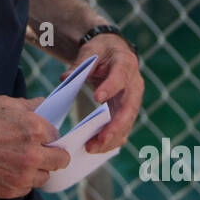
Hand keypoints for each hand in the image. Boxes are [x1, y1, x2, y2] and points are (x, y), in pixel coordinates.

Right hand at [0, 96, 70, 197]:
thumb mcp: (5, 103)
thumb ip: (30, 106)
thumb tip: (44, 106)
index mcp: (35, 130)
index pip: (58, 136)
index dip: (49, 135)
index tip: (41, 136)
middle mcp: (32, 156)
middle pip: (60, 160)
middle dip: (53, 154)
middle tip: (41, 150)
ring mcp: (22, 176)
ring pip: (44, 177)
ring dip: (37, 169)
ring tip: (19, 160)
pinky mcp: (10, 190)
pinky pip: (26, 188)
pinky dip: (21, 180)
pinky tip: (6, 168)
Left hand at [65, 36, 142, 151]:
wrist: (115, 52)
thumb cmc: (102, 51)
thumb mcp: (91, 50)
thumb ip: (79, 64)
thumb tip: (65, 78)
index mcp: (126, 64)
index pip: (120, 77)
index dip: (110, 88)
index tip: (97, 98)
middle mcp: (134, 84)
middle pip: (128, 109)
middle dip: (114, 127)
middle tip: (97, 140)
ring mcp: (133, 100)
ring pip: (127, 123)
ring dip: (111, 139)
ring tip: (91, 148)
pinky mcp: (128, 111)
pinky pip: (122, 128)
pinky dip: (110, 140)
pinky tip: (95, 148)